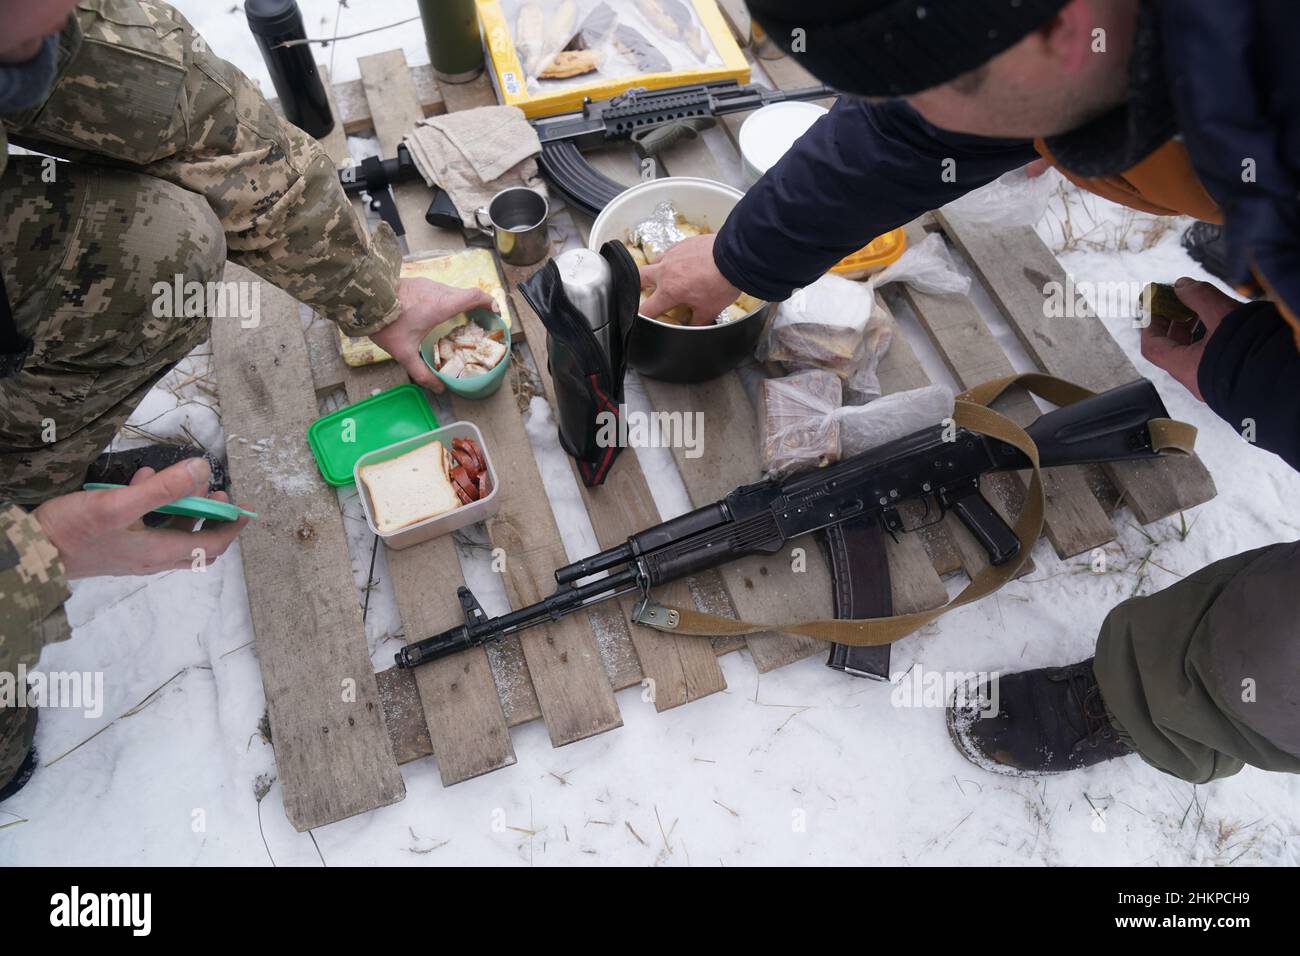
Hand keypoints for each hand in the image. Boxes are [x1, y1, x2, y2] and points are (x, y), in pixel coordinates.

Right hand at [34, 458, 248, 578]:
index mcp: (159, 552)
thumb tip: (202, 470)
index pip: (212, 545)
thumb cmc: (73, 531)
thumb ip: (163, 489)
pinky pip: (147, 527)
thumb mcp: (119, 504)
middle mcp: (151, 558)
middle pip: (196, 543)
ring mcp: (133, 554)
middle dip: (212, 517)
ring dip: (184, 508)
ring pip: (172, 533)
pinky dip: (154, 506)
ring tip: (185, 480)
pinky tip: (143, 480)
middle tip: (217, 492)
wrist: (29, 553)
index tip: (246, 508)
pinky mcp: (116, 546)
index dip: (232, 527)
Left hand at [370, 278, 498, 391]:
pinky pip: (439, 290)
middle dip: (475, 307)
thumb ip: (422, 372)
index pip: (474, 296)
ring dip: (458, 304)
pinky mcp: (418, 282)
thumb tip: (439, 389)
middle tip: (477, 323)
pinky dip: (445, 300)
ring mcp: (427, 283)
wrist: (364, 299)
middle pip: (465, 295)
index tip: (493, 312)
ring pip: (452, 292)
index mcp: (441, 306)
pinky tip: (434, 315)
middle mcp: (438, 291)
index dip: (488, 302)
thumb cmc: (387, 324)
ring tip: (455, 321)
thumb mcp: (404, 353)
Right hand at [638, 234, 740, 326]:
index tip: (640, 319)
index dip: (641, 317)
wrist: (735, 257)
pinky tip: (681, 262)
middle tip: (642, 291)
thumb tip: (693, 327)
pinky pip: (670, 250)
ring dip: (656, 270)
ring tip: (665, 276)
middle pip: (639, 277)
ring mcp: (673, 254)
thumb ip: (697, 321)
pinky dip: (672, 258)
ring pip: (654, 261)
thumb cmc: (721, 283)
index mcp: (669, 290)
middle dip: (637, 286)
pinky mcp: (683, 243)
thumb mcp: (710, 310)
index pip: (647, 308)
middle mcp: (665, 271)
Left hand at [1139, 277, 1240, 400]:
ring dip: (1194, 331)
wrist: (1284, 381)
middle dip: (1175, 324)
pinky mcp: (1229, 381)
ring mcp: (1212, 383)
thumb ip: (1199, 297)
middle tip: (1181, 304)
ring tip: (1206, 310)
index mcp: (1185, 367)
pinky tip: (1223, 326)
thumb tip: (1182, 284)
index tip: (1154, 306)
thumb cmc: (1250, 350)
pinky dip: (1210, 340)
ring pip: (1193, 354)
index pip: (1153, 347)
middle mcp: (1195, 380)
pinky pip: (1210, 359)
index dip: (1151, 324)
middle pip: (1173, 350)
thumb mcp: (1221, 314)